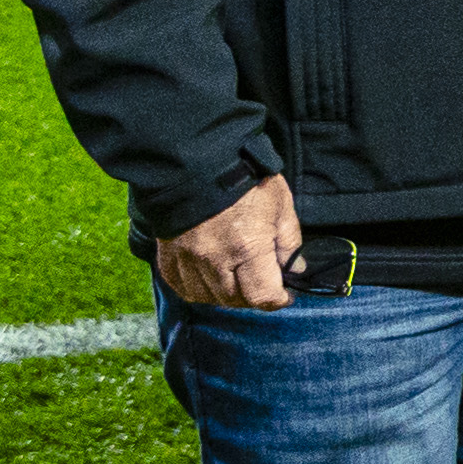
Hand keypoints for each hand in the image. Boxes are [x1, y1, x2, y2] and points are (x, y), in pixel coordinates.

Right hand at [157, 171, 300, 308]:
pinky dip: (200, 288)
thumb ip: (289, 243)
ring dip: (227, 294)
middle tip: (263, 282)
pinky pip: (184, 287)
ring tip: (239, 278)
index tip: (285, 294)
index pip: (262, 296)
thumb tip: (293, 270)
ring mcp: (188, 261)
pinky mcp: (169, 257)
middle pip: (235, 300)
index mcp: (247, 248)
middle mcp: (214, 260)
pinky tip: (212, 276)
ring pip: (209, 297)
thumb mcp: (281, 206)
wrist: (196, 163)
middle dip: (254, 296)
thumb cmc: (245, 181)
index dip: (278, 300)